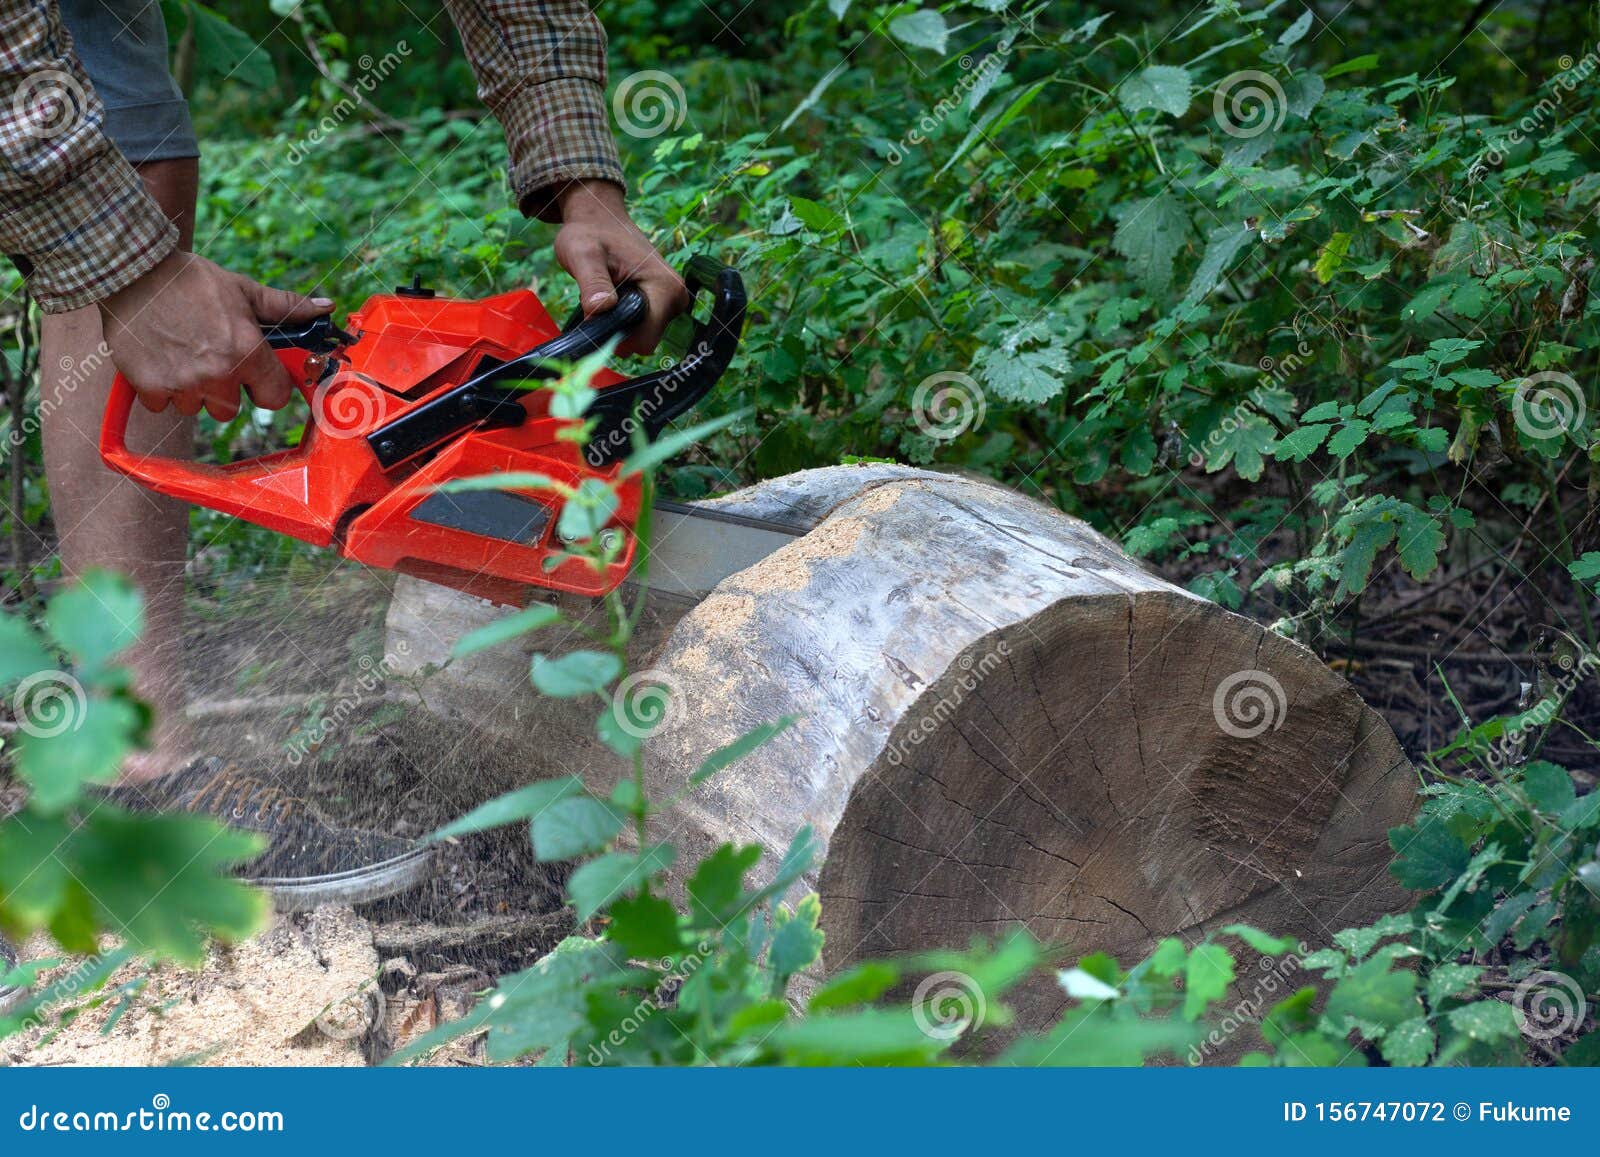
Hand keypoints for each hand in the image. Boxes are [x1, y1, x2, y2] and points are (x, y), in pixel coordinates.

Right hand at [99, 251, 333, 420]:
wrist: (134, 270)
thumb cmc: (192, 280)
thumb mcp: (244, 290)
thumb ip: (286, 308)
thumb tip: (326, 308)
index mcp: (248, 352)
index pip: (274, 398)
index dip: (265, 386)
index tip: (253, 374)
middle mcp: (218, 373)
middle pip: (230, 410)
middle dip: (223, 389)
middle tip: (208, 357)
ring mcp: (183, 383)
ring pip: (195, 408)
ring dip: (190, 390)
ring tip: (180, 354)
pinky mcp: (150, 386)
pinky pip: (161, 405)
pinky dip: (159, 388)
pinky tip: (158, 358)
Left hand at [553, 181, 690, 355]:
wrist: (600, 217)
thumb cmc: (590, 233)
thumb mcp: (583, 255)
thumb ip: (593, 282)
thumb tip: (600, 309)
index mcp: (665, 288)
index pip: (646, 340)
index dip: (617, 338)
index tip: (596, 321)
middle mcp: (677, 296)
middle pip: (646, 340)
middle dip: (619, 331)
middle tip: (598, 304)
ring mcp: (673, 300)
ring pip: (644, 334)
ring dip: (621, 324)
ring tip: (607, 296)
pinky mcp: (665, 302)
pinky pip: (645, 325)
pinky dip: (626, 319)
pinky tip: (615, 297)